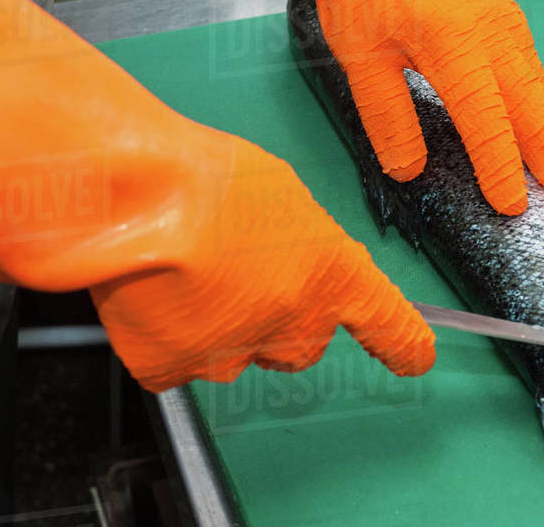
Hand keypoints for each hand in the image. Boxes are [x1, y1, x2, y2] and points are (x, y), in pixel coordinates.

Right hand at [0, 0, 433, 391]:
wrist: (128, 196)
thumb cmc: (201, 175)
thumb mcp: (281, 191)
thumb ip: (302, 239)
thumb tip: (292, 261)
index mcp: (331, 276)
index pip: (388, 324)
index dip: (404, 345)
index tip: (415, 357)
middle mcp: (292, 325)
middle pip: (301, 343)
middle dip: (278, 316)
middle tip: (236, 271)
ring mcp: (230, 354)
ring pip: (235, 351)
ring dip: (218, 320)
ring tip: (180, 266)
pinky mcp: (170, 368)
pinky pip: (175, 360)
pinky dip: (165, 334)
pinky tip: (149, 291)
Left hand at [238, 0, 543, 214]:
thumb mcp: (360, 57)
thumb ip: (388, 117)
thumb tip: (409, 166)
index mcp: (456, 46)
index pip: (489, 123)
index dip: (503, 170)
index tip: (512, 206)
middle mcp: (493, 33)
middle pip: (538, 108)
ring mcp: (504, 21)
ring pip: (541, 88)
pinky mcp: (503, 14)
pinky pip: (532, 68)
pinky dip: (541, 103)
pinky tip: (537, 123)